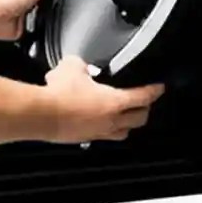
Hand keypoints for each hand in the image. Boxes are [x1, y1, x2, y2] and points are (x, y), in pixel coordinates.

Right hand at [43, 56, 165, 143]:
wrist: (42, 114)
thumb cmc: (59, 94)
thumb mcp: (73, 66)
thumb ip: (82, 64)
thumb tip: (80, 65)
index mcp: (114, 101)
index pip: (143, 96)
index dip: (154, 91)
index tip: (159, 88)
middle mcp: (111, 120)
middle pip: (139, 118)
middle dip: (145, 109)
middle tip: (145, 103)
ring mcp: (98, 132)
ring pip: (123, 132)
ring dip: (128, 124)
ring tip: (127, 117)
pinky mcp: (84, 138)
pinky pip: (102, 136)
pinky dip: (106, 130)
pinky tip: (99, 123)